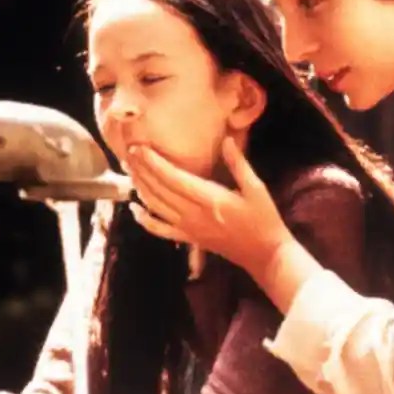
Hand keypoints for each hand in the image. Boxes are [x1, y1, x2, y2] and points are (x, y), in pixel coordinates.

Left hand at [126, 137, 293, 276]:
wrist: (264, 254)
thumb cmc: (263, 219)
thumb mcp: (257, 188)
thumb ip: (239, 164)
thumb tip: (226, 140)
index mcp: (209, 199)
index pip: (173, 178)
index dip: (153, 163)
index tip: (139, 148)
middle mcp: (193, 214)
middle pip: (159, 190)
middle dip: (142, 171)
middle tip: (128, 154)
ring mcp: (188, 229)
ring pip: (155, 207)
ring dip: (140, 188)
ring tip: (130, 171)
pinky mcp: (188, 239)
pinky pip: (160, 230)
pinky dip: (144, 220)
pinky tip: (134, 208)